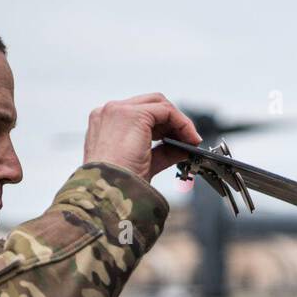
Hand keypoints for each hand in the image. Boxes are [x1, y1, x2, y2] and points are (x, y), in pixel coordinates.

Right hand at [82, 93, 202, 182]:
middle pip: (149, 105)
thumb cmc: (117, 186)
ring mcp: (118, 111)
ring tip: (191, 140)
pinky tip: (190, 138)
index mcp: (105, 124)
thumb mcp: (142, 165)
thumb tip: (181, 149)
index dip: (162, 126)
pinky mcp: (133, 114)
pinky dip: (182, 123)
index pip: (139, 115)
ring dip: (179, 121)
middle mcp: (110, 113)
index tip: (179, 141)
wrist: (107, 193)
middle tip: (188, 139)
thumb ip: (161, 153)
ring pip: (158, 104)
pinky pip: (166, 110)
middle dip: (172, 121)